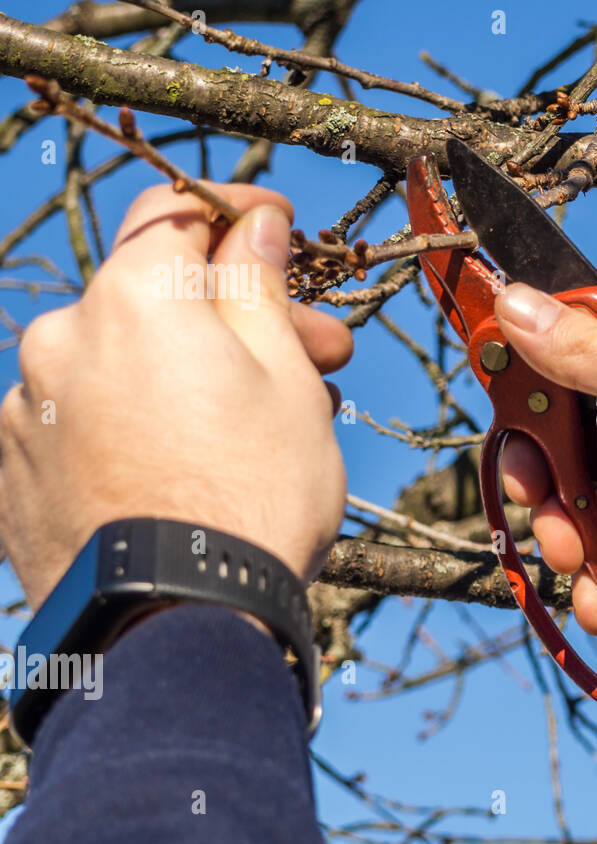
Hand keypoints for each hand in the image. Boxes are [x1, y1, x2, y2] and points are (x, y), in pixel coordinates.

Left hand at [0, 184, 352, 608]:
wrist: (178, 628)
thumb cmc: (251, 497)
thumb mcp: (284, 380)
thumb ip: (257, 288)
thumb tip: (255, 224)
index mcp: (130, 300)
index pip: (175, 215)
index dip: (238, 216)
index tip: (280, 229)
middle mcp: (58, 341)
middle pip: (156, 302)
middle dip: (238, 321)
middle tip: (318, 359)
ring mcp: (25, 413)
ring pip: (122, 367)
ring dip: (190, 380)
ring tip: (258, 434)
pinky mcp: (12, 477)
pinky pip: (84, 424)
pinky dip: (136, 428)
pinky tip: (188, 470)